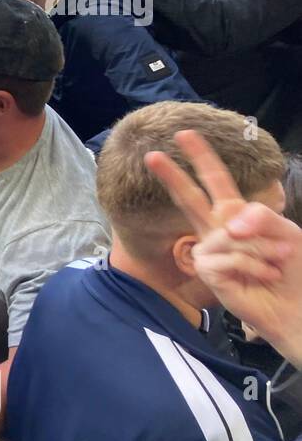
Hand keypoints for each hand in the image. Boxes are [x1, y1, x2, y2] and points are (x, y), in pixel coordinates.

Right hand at [145, 129, 301, 363]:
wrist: (298, 305)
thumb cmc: (294, 269)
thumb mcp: (287, 231)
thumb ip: (260, 216)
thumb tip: (230, 226)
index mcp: (235, 215)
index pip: (216, 182)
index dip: (202, 158)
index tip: (185, 134)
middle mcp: (217, 230)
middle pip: (190, 198)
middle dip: (173, 176)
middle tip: (153, 155)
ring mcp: (209, 252)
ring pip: (228, 235)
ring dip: (262, 248)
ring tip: (277, 264)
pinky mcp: (208, 272)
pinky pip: (228, 257)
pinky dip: (254, 266)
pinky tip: (263, 277)